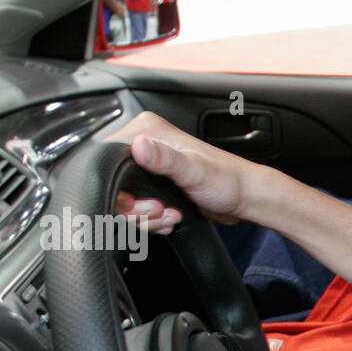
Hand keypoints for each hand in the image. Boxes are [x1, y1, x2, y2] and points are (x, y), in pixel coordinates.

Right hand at [106, 111, 258, 231]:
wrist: (245, 199)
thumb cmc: (228, 181)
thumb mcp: (194, 170)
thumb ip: (165, 159)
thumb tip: (139, 145)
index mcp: (148, 130)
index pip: (106, 158)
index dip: (118, 186)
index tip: (140, 201)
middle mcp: (145, 144)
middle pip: (113, 182)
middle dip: (134, 207)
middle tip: (159, 210)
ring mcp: (149, 166)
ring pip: (124, 199)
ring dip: (145, 217)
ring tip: (170, 215)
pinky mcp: (155, 184)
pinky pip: (137, 207)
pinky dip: (151, 220)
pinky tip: (170, 218)